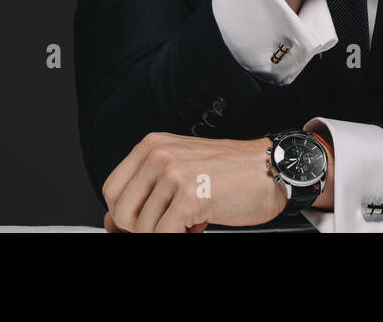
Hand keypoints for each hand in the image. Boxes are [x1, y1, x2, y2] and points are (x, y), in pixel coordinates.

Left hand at [101, 133, 285, 232]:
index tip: (139, 224)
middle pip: (122, 213)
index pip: (112, 189)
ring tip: (192, 219)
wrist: (271, 169)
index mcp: (153, 146)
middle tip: (171, 223)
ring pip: (143, 229)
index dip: (123, 215)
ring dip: (168, 232)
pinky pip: (165, 235)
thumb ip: (145, 192)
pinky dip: (182, 237)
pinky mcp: (189, 195)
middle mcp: (159, 155)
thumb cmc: (231, 171)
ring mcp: (173, 174)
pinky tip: (199, 224)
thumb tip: (111, 221)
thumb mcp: (180, 172)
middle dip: (144, 229)